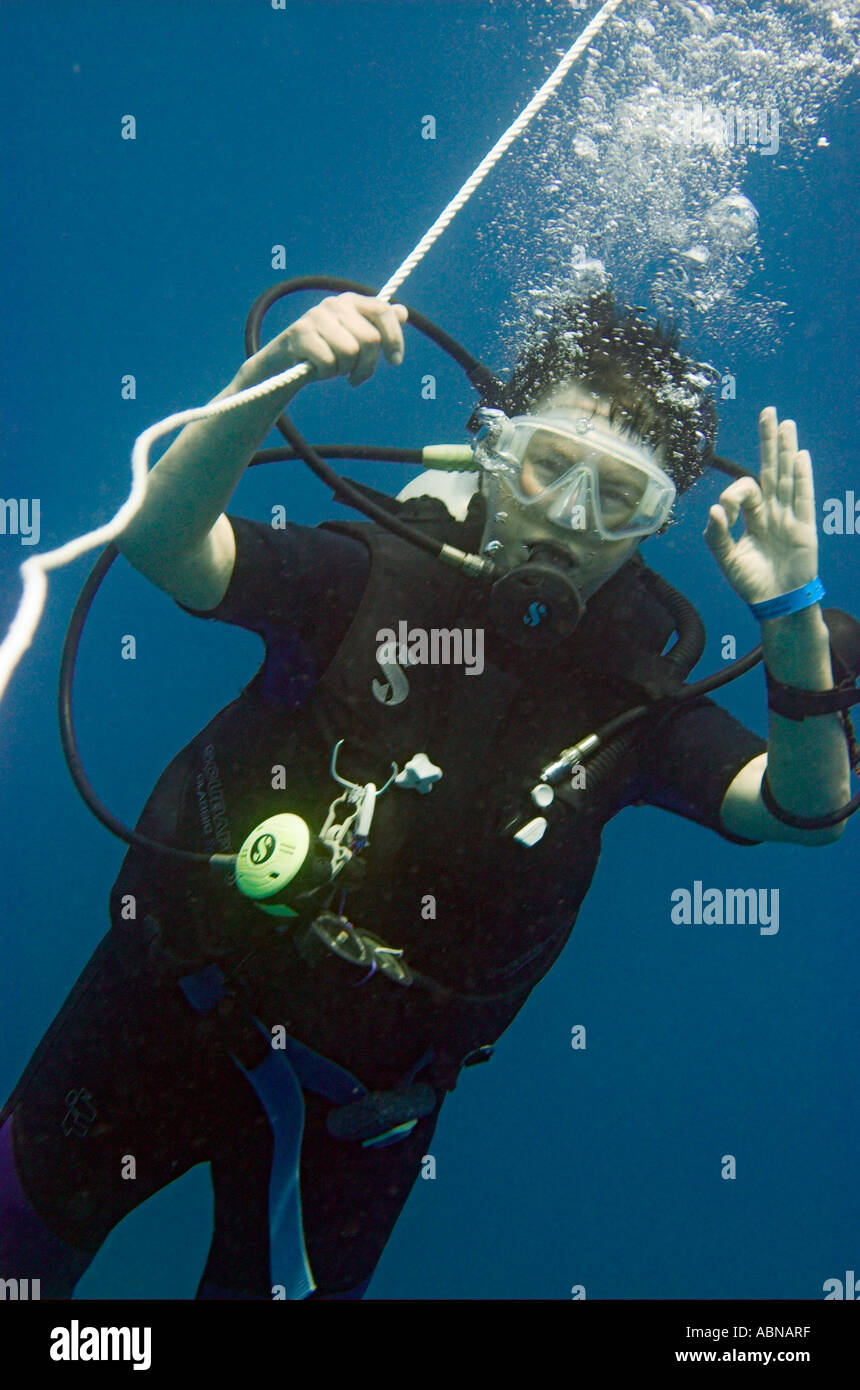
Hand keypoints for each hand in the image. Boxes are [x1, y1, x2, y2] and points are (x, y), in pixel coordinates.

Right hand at [280, 292, 406, 386]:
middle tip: (356, 376)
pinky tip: (318, 369)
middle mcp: (335, 303)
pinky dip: (326, 373)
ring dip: (343, 370)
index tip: (395, 361)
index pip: (383, 312)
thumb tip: (403, 312)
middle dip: (367, 366)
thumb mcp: (354, 339)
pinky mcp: (300, 332)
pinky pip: (328, 361)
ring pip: (350, 352)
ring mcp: (316, 316)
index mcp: (352, 301)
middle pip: (370, 339)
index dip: (395, 338)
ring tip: (333, 368)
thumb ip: (377, 326)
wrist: (285, 361)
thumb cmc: (326, 351)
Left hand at [703, 407, 817, 603]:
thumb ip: (717, 536)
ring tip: (786, 423)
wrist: (776, 602)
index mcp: (753, 516)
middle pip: (771, 469)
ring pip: (788, 476)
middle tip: (768, 411)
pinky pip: (802, 497)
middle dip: (768, 441)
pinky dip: (802, 476)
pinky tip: (799, 455)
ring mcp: (789, 516)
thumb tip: (714, 510)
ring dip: (786, 449)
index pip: (743, 491)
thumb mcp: (726, 559)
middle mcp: (772, 511)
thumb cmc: (752, 582)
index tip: (724, 515)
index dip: (732, 497)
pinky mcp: (803, 527)